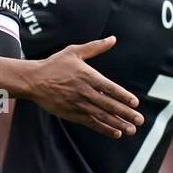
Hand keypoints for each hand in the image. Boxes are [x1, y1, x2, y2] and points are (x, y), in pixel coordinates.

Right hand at [23, 37, 142, 137]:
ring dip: (117, 124)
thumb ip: (95, 47)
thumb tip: (113, 39)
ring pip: (101, 116)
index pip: (109, 88)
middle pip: (108, 104)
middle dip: (125, 113)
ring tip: (131, 130)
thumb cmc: (54, 64)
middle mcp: (83, 92)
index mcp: (87, 76)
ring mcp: (77, 104)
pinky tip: (115, 133)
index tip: (135, 103)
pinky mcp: (71, 114)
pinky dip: (103, 129)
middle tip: (140, 120)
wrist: (33, 80)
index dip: (123, 96)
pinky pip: (90, 123)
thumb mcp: (74, 51)